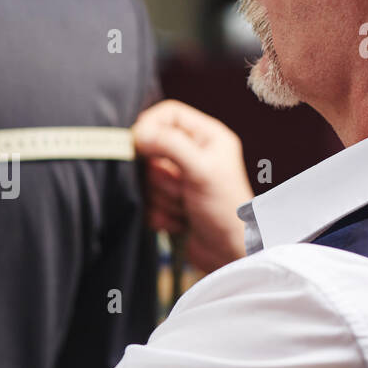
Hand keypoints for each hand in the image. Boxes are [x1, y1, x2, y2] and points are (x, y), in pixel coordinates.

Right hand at [132, 100, 253, 273]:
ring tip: (186, 207)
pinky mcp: (170, 203)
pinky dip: (161, 215)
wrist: (231, 253)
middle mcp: (193, 155)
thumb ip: (170, 145)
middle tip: (182, 188)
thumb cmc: (226, 208)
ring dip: (163, 198)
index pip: (168, 114)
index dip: (149, 126)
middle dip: (161, 175)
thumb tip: (138, 133)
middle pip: (152, 150)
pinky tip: (181, 221)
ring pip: (147, 179)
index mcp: (206, 137)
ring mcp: (180, 180)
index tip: (137, 144)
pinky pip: (147, 202)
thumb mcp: (201, 170)